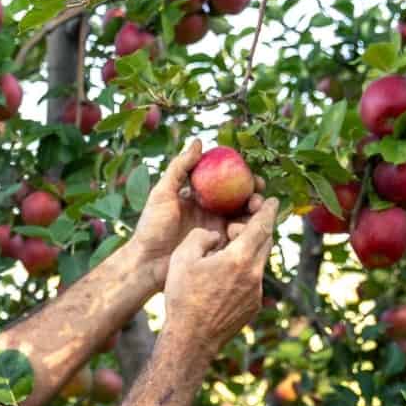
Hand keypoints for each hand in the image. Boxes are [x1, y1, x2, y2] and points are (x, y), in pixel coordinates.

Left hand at [130, 140, 265, 284]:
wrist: (147, 264)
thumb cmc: (151, 227)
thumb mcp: (163, 193)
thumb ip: (180, 167)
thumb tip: (200, 141)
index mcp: (199, 196)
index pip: (226, 182)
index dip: (243, 178)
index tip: (254, 177)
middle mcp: (210, 212)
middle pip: (240, 200)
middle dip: (254, 196)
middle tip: (257, 197)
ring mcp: (215, 231)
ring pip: (243, 218)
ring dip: (254, 214)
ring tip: (254, 212)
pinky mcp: (217, 249)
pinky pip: (238, 238)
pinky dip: (247, 232)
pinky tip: (248, 231)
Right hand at [163, 198, 278, 361]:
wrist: (191, 340)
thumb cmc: (183, 298)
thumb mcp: (182, 258)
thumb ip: (200, 237)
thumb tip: (214, 235)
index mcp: (239, 258)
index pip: (261, 226)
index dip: (268, 210)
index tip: (272, 200)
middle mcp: (254, 275)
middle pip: (265, 242)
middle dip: (258, 229)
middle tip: (242, 225)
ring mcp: (256, 293)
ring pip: (260, 263)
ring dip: (250, 252)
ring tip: (229, 253)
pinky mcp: (253, 307)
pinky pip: (254, 282)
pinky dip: (245, 272)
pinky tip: (225, 279)